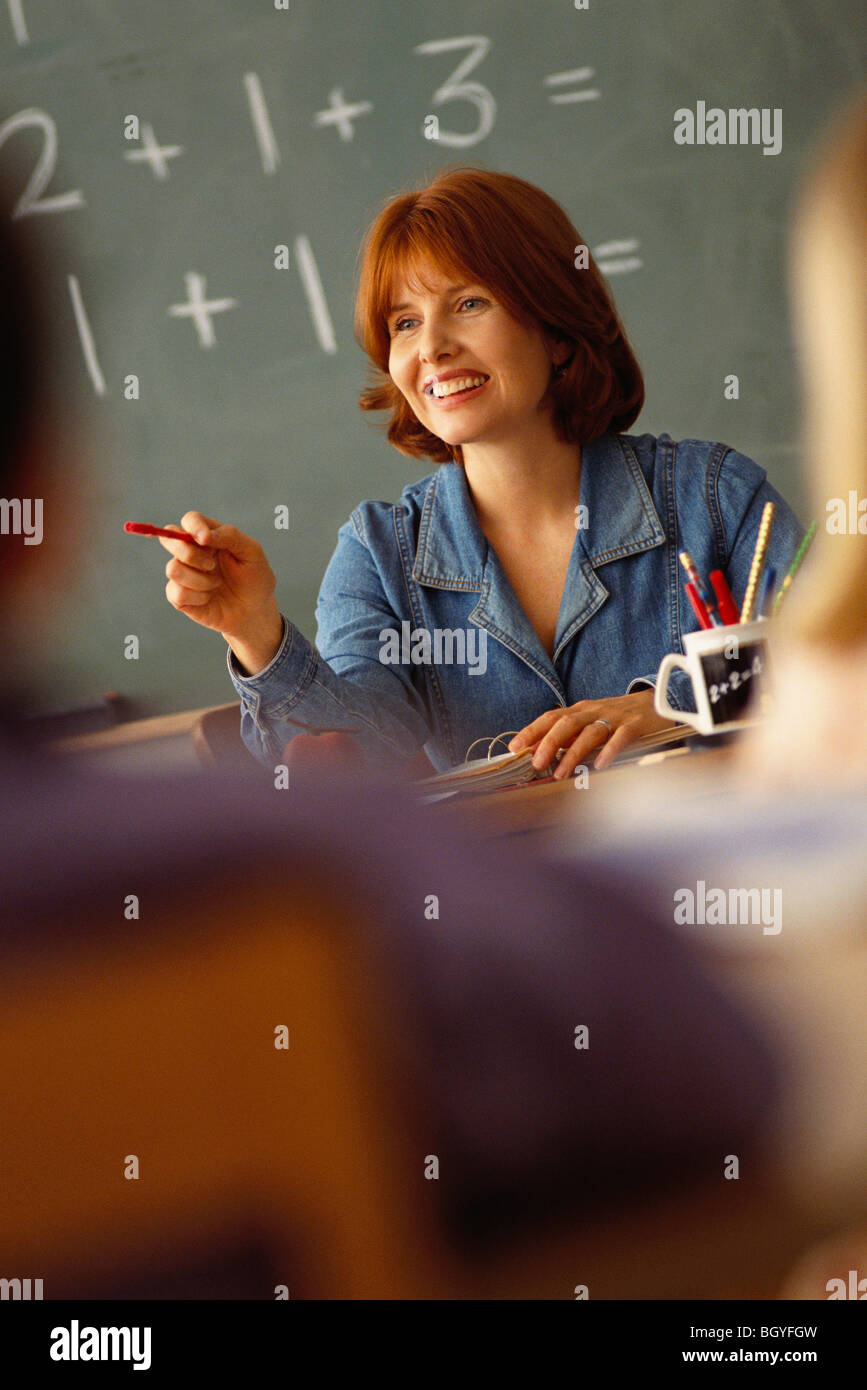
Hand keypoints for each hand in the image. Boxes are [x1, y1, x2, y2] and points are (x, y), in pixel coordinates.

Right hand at [160, 511, 280, 671]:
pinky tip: (209, 599)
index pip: (190, 520)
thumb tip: (204, 535)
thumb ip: (230, 536)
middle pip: (170, 539)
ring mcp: (184, 574)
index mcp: (209, 537)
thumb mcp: (252, 552)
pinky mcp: (180, 597)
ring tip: (216, 585)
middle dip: (190, 554)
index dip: (193, 526)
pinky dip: (197, 597)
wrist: (255, 612)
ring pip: (173, 569)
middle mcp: (192, 552)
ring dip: (200, 580)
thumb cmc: (255, 579)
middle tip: (212, 566)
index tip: (206, 540)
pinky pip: (177, 592)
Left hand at [508, 689, 676, 776]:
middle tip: (536, 763)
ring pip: (590, 732)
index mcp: (580, 710)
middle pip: (567, 723)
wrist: (657, 702)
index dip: (532, 731)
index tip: (514, 747)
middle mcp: (594, 711)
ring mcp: (615, 718)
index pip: (550, 717)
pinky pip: (621, 737)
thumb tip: (537, 750)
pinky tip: (600, 765)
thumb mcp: (589, 723)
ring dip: (574, 753)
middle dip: (549, 743)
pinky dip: (610, 750)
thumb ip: (567, 736)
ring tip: (561, 773)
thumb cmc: (617, 717)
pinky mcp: (636, 726)